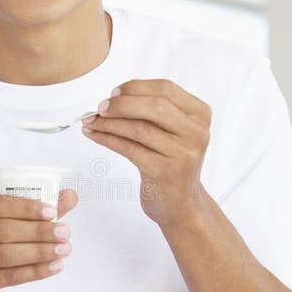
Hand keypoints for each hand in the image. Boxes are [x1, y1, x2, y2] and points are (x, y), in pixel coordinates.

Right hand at [0, 189, 77, 291]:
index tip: (53, 212)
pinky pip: (7, 276)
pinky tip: (54, 266)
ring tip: (64, 249)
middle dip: (38, 231)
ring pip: (7, 254)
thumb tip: (71, 195)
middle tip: (65, 233)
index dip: (27, 208)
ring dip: (40, 251)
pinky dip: (35, 271)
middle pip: (3, 230)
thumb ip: (30, 211)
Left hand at [81, 79, 210, 229]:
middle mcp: (196, 133)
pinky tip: (95, 135)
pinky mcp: (164, 171)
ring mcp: (182, 153)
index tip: (114, 92)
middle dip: (121, 104)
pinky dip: (107, 139)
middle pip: (154, 106)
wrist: (181, 203)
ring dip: (108, 123)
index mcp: (200, 115)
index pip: (165, 89)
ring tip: (91, 121)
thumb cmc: (171, 163)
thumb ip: (153, 111)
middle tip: (100, 107)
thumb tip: (114, 97)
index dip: (136, 87)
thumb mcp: (172, 132)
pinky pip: (129, 148)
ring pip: (139, 128)